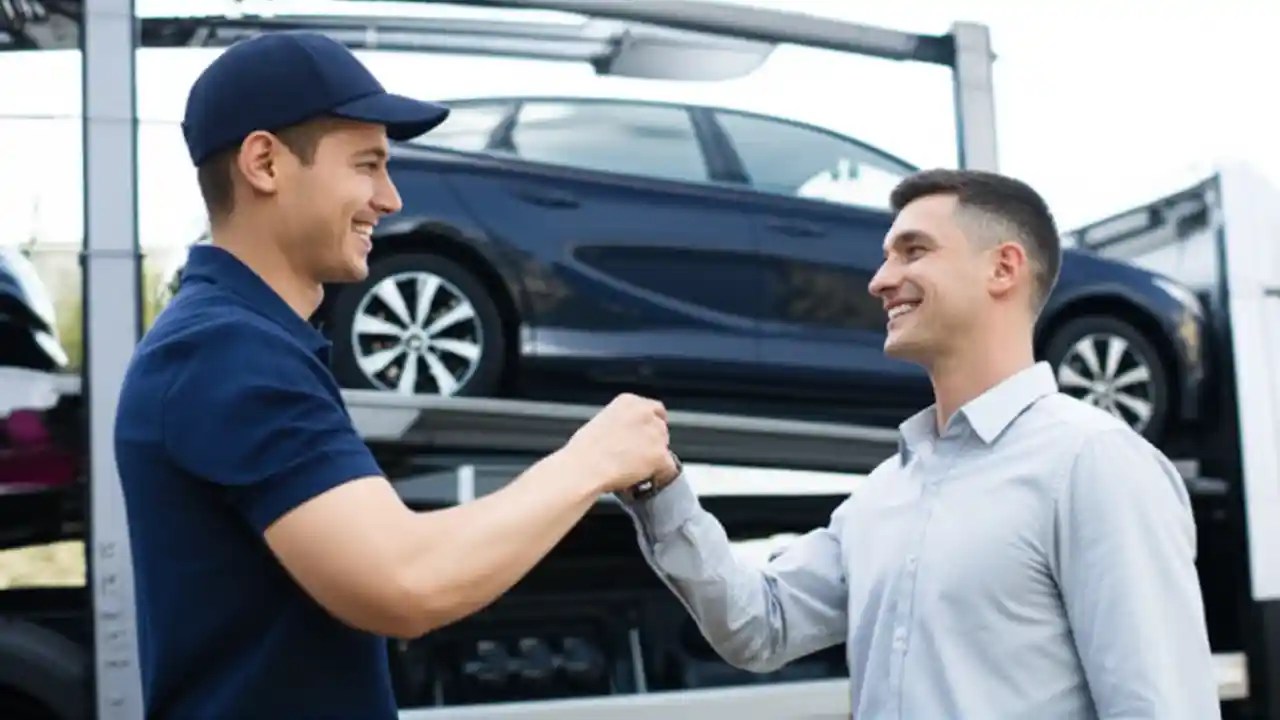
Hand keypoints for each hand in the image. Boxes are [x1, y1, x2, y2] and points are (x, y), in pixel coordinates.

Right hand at [561, 393, 678, 493]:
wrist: (584, 468)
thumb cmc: (583, 452)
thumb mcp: (601, 423)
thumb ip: (621, 424)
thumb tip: (629, 436)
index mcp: (628, 401)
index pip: (654, 409)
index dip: (652, 424)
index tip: (648, 435)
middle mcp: (645, 413)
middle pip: (661, 428)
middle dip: (653, 442)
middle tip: (639, 457)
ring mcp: (654, 433)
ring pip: (665, 447)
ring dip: (656, 458)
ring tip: (637, 470)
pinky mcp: (660, 454)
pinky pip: (669, 467)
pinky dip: (660, 475)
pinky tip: (646, 479)